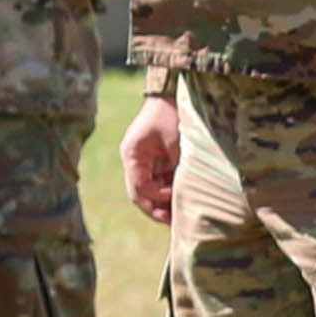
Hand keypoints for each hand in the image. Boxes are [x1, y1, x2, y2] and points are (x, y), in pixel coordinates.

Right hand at [122, 89, 183, 227]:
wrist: (172, 93)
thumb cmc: (173, 114)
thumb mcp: (177, 141)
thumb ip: (176, 168)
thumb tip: (183, 194)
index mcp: (132, 155)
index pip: (140, 187)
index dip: (158, 198)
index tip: (177, 200)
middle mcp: (133, 160)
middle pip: (139, 193)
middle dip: (155, 209)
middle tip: (173, 223)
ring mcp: (142, 160)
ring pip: (147, 189)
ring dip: (162, 202)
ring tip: (178, 215)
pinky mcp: (154, 158)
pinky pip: (157, 180)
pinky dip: (167, 191)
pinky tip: (181, 199)